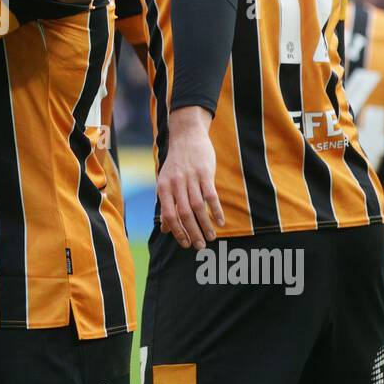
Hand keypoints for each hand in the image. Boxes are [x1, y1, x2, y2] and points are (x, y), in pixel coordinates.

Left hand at [157, 106, 224, 248]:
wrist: (186, 136)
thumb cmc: (176, 163)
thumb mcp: (165, 182)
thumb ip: (166, 205)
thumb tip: (164, 229)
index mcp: (163, 188)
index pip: (168, 215)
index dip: (177, 231)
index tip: (185, 244)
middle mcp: (176, 184)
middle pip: (184, 214)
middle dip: (192, 233)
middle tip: (199, 247)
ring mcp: (190, 178)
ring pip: (198, 207)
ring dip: (205, 225)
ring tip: (210, 238)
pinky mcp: (205, 173)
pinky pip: (210, 195)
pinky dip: (215, 210)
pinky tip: (220, 222)